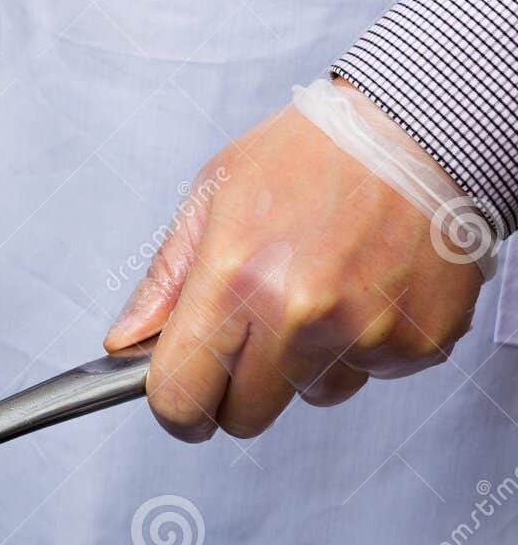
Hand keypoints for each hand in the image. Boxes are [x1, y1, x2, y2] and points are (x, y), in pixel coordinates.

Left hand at [104, 101, 482, 440]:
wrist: (419, 128)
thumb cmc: (312, 153)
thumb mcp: (212, 197)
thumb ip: (165, 280)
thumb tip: (124, 340)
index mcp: (236, 279)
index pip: (181, 398)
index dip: (176, 407)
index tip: (183, 396)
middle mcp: (300, 314)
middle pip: (243, 416)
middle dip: (239, 387)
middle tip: (256, 330)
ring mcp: (365, 333)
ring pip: (313, 396)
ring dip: (309, 362)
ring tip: (323, 289)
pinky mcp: (419, 341)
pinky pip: (373, 375)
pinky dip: (367, 345)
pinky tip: (368, 288)